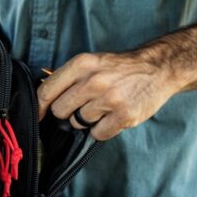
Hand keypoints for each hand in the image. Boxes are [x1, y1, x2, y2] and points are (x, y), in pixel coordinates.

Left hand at [37, 52, 177, 140]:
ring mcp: (109, 99)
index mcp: (82, 64)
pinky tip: (111, 117)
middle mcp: (93, 81)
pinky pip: (97, 134)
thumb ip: (68, 77)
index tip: (39, 115)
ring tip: (102, 107)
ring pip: (78, 123)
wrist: (157, 68)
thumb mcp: (91, 62)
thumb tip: (43, 98)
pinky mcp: (124, 115)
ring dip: (87, 120)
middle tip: (81, 106)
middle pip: (60, 111)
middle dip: (67, 112)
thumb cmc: (119, 68)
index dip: (40, 106)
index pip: (47, 91)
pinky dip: (101, 130)